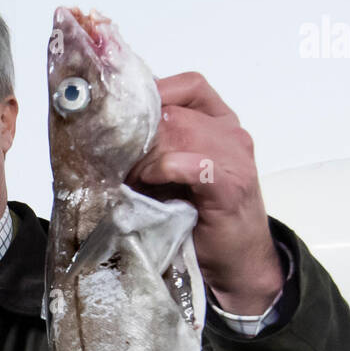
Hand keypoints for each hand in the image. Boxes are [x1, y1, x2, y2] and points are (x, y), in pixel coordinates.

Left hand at [124, 73, 283, 313]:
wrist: (238, 264)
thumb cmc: (202, 220)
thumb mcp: (176, 173)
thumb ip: (158, 146)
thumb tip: (111, 132)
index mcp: (219, 121)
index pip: (186, 85)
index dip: (150, 95)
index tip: (118, 119)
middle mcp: (231, 132)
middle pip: (174, 111)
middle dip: (138, 135)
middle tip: (112, 159)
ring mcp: (235, 156)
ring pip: (180, 132)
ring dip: (145, 155)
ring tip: (129, 179)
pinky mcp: (231, 185)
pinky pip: (193, 163)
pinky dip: (164, 170)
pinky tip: (149, 185)